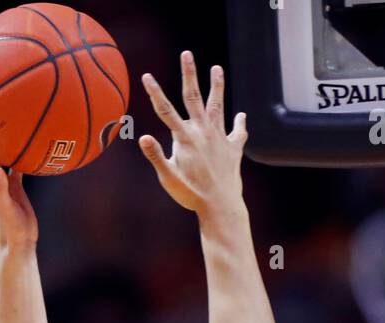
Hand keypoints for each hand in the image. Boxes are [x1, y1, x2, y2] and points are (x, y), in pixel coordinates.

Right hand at [139, 52, 245, 216]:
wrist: (220, 207)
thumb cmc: (191, 195)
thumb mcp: (169, 178)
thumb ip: (156, 156)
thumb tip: (142, 137)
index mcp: (185, 138)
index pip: (165, 111)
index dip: (155, 93)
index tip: (146, 76)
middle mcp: (203, 132)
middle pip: (194, 97)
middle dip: (189, 74)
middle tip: (187, 54)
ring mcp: (220, 138)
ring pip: (218, 105)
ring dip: (217, 86)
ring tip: (217, 68)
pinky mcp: (233, 148)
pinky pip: (238, 132)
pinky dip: (240, 124)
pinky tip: (241, 116)